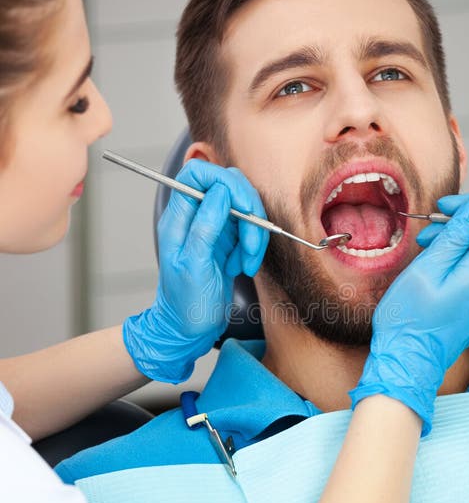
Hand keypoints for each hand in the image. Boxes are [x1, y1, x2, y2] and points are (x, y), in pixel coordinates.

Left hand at [123, 159, 267, 381]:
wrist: (189, 330)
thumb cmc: (185, 303)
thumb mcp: (194, 266)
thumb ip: (204, 227)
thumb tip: (220, 192)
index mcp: (179, 218)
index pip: (197, 173)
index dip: (223, 181)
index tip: (241, 207)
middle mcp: (195, 216)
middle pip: (228, 186)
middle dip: (248, 212)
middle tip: (252, 245)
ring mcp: (212, 227)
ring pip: (243, 207)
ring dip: (254, 235)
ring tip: (246, 263)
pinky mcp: (227, 240)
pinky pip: (249, 229)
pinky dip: (253, 246)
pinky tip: (242, 266)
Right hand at [349, 193, 468, 433]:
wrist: (408, 361)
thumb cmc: (409, 320)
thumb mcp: (426, 270)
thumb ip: (455, 237)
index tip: (449, 206)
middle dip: (464, 222)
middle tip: (429, 228)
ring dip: (458, 239)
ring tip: (427, 246)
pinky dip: (459, 257)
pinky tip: (434, 263)